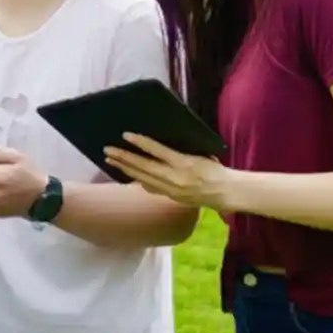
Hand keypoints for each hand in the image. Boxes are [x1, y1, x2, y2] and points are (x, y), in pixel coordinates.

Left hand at [104, 133, 235, 211]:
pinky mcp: (171, 197)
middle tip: (107, 150)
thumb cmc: (213, 168)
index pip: (158, 151)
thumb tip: (159, 143)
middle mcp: (175, 178)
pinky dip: (137, 179)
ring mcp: (171, 189)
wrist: (225, 192)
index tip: (126, 135)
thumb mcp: (199, 154)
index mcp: (184, 163)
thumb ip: (179, 151)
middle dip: (124, 158)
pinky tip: (127, 174)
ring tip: (110, 160)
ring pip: (143, 178)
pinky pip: (150, 187)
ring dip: (125, 169)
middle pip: (144, 167)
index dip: (141, 143)